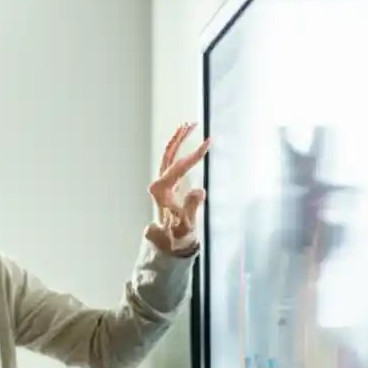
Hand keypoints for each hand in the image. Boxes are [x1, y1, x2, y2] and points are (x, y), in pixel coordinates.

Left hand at [146, 122, 210, 255]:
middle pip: (168, 156)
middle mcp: (158, 185)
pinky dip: (178, 149)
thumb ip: (191, 208)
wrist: (169, 244)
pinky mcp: (167, 185)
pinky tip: (185, 140)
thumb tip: (199, 191)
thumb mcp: (187, 226)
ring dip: (178, 140)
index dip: (193, 154)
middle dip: (180, 138)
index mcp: (161, 192)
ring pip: (168, 157)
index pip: (178, 168)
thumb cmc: (177, 236)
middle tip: (193, 123)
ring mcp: (162, 184)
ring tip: (190, 125)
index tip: (208, 143)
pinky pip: (172, 162)